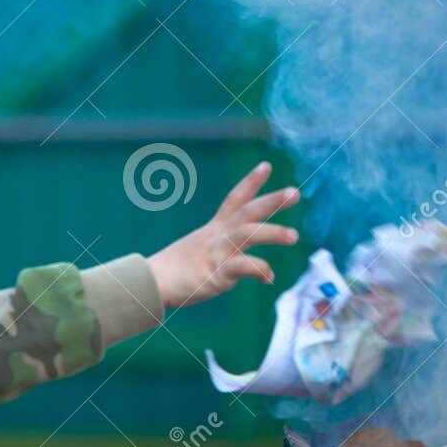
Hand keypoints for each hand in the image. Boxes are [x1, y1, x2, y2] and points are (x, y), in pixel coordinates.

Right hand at [146, 162, 300, 308]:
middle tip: (295, 192)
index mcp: (214, 229)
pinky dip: (259, 270)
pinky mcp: (216, 272)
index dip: (251, 182)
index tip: (266, 166)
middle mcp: (218, 235)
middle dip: (272, 201)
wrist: (152, 281)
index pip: (234, 199)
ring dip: (273, 233)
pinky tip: (269, 277)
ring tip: (294, 236)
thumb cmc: (174, 269)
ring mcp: (217, 252)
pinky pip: (243, 267)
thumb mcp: (200, 252)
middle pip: (248, 212)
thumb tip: (240, 263)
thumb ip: (222, 252)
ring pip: (248, 235)